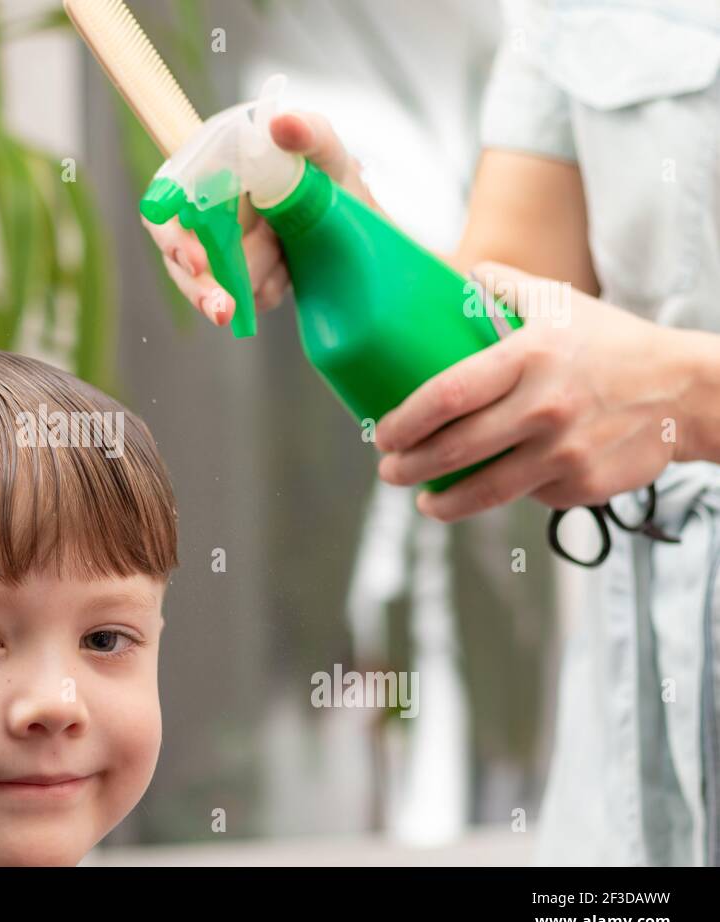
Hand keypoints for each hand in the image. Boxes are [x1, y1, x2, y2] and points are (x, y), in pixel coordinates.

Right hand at [140, 112, 377, 326]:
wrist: (360, 222)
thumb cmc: (330, 175)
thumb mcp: (326, 150)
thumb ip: (308, 131)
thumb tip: (283, 123)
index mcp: (212, 172)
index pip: (167, 201)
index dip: (171, 233)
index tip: (197, 261)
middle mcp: (206, 211)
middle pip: (177, 254)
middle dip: (199, 286)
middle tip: (224, 309)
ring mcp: (220, 248)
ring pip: (208, 283)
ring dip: (244, 285)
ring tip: (281, 269)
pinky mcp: (238, 277)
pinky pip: (239, 297)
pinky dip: (265, 290)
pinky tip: (288, 273)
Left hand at [374, 261, 696, 521]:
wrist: (686, 390)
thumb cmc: (612, 342)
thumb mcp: (558, 302)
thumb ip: (501, 285)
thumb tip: (452, 272)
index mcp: (529, 357)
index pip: (448, 395)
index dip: (406, 421)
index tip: (382, 434)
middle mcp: (544, 407)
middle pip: (455, 449)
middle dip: (409, 467)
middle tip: (389, 471)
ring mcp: (564, 452)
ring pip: (485, 491)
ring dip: (444, 503)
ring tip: (424, 501)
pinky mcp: (582, 485)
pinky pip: (529, 496)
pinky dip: (506, 495)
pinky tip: (493, 486)